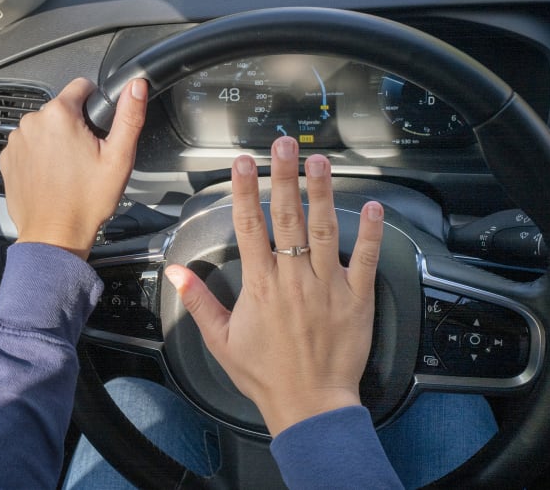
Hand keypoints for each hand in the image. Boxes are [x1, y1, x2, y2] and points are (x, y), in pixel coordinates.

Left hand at [0, 77, 147, 259]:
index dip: (95, 104)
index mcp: (59, 114)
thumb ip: (129, 116)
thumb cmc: (86, 201)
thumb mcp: (118, 157)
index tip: (98, 129)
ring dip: (56, 141)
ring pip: (44, 128)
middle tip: (87, 157)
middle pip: (62, 109)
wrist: (55, 235)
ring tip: (69, 169)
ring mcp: (16, 141)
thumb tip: (136, 86)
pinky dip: (40, 156)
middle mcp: (32, 122)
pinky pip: (29, 146)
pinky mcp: (8, 159)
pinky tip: (52, 176)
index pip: (81, 86)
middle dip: (75, 127)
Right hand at [164, 137, 383, 435]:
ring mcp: (328, 286)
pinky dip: (370, 233)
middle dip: (283, 176)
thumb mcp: (220, 341)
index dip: (244, 191)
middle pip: (286, 217)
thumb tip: (175, 272)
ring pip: (324, 229)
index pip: (249, 226)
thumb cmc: (263, 374)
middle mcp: (293, 279)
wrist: (309, 405)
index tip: (243, 163)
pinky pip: (365, 259)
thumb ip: (198, 302)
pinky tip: (373, 206)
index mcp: (259, 285)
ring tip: (319, 161)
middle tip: (283, 144)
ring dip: (321, 192)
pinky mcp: (356, 299)